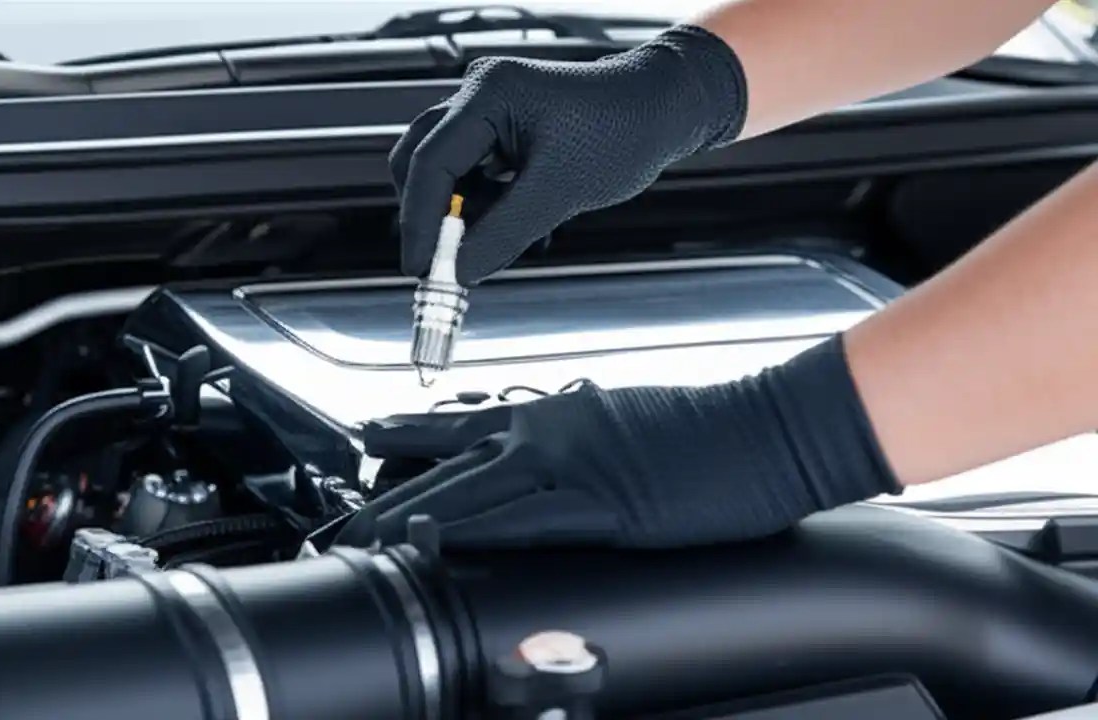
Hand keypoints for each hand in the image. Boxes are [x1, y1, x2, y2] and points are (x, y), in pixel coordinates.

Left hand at [335, 336, 899, 549]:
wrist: (769, 427)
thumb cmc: (710, 426)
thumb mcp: (626, 419)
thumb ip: (578, 435)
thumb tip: (550, 456)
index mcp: (557, 413)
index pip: (464, 425)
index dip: (411, 434)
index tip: (370, 439)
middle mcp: (550, 433)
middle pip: (449, 463)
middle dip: (391, 493)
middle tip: (343, 514)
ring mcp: (572, 468)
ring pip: (469, 494)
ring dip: (408, 520)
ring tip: (361, 540)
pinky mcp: (603, 507)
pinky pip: (522, 521)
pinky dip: (473, 531)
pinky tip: (434, 544)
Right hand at [390, 26, 746, 284]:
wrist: (661, 111)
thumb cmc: (623, 131)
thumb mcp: (561, 192)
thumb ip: (504, 232)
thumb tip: (459, 271)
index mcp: (490, 94)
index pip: (430, 161)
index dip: (420, 220)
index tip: (420, 266)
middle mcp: (480, 95)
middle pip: (419, 159)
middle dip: (429, 215)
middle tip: (440, 262)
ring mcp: (488, 110)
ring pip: (443, 170)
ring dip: (460, 213)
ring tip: (496, 240)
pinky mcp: (500, 130)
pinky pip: (469, 172)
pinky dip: (479, 206)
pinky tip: (509, 224)